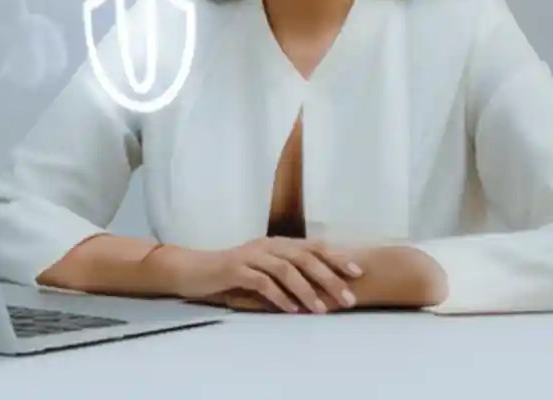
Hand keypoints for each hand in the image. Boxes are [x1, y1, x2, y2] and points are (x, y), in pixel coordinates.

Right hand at [172, 237, 364, 313]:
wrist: (195, 270)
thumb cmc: (233, 273)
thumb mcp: (264, 268)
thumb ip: (288, 273)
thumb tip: (321, 287)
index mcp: (278, 243)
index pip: (314, 246)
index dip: (337, 257)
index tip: (358, 273)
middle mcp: (268, 245)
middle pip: (305, 257)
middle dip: (329, 278)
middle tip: (347, 298)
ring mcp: (251, 255)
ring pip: (286, 269)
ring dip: (306, 290)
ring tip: (321, 310)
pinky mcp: (236, 269)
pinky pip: (262, 281)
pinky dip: (279, 296)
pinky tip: (290, 309)